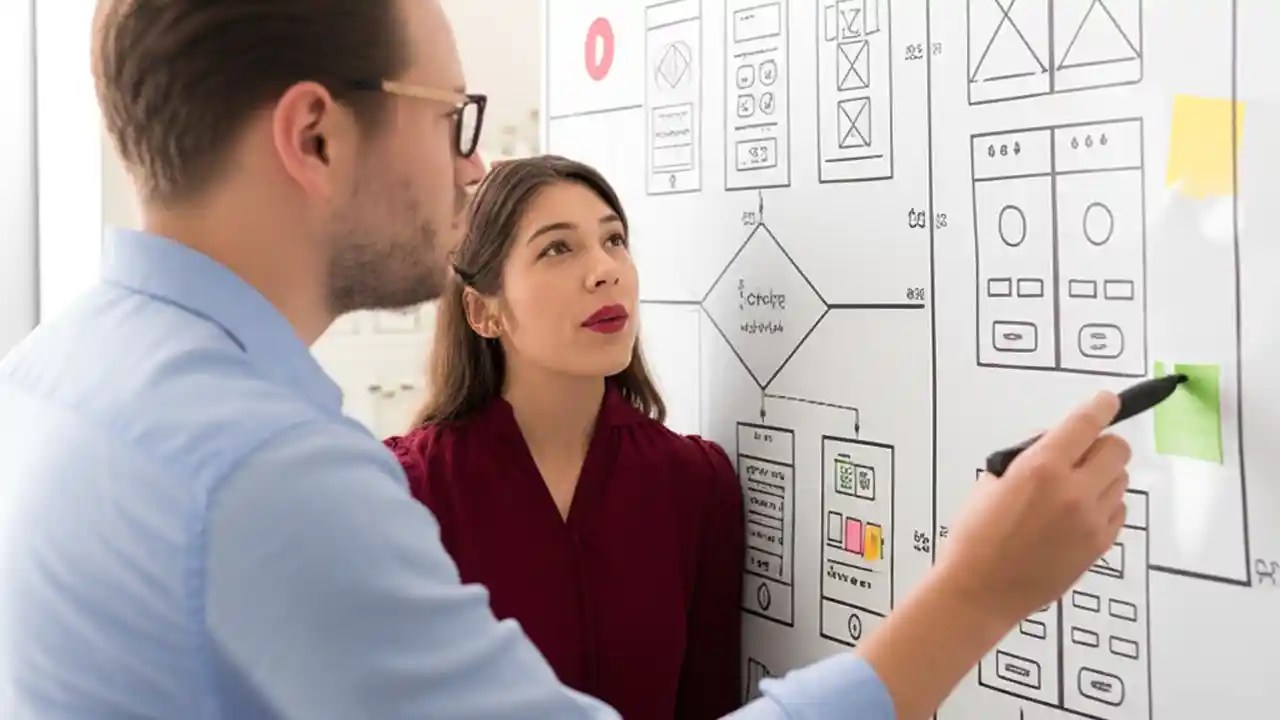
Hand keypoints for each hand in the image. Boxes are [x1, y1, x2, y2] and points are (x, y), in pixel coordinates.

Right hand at [938, 391, 1130, 627]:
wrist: (981, 590)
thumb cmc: (975, 536)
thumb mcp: (990, 483)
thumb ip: (1028, 460)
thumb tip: (1053, 449)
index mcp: (1041, 468)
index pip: (1085, 423)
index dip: (1100, 406)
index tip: (1107, 400)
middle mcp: (1074, 491)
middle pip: (1117, 449)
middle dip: (1101, 446)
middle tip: (1081, 455)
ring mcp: (1092, 521)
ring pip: (1120, 480)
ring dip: (1102, 476)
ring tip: (1073, 491)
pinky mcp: (1100, 546)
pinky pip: (1118, 511)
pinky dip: (1104, 505)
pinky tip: (1078, 515)